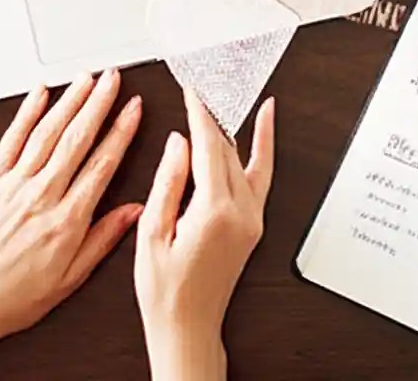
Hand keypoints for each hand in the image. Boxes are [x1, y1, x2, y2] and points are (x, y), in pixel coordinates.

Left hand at [0, 69, 143, 360]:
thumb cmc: (14, 297)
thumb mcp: (70, 278)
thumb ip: (103, 239)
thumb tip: (135, 211)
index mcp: (66, 221)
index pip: (102, 164)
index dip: (121, 131)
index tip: (134, 109)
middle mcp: (40, 196)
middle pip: (76, 139)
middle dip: (99, 103)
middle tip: (114, 78)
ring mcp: (13, 185)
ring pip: (47, 132)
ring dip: (69, 101)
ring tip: (86, 78)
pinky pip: (11, 140)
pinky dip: (26, 113)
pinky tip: (40, 93)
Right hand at [134, 88, 274, 380]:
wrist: (187, 327)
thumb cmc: (164, 290)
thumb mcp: (153, 233)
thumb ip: (168, 182)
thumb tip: (179, 142)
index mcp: (214, 211)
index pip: (208, 147)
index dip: (198, 114)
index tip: (191, 90)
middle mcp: (242, 212)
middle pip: (227, 150)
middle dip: (210, 119)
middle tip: (197, 91)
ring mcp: (253, 219)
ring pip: (246, 160)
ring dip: (236, 129)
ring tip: (227, 97)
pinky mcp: (254, 225)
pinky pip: (262, 176)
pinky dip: (264, 149)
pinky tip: (263, 127)